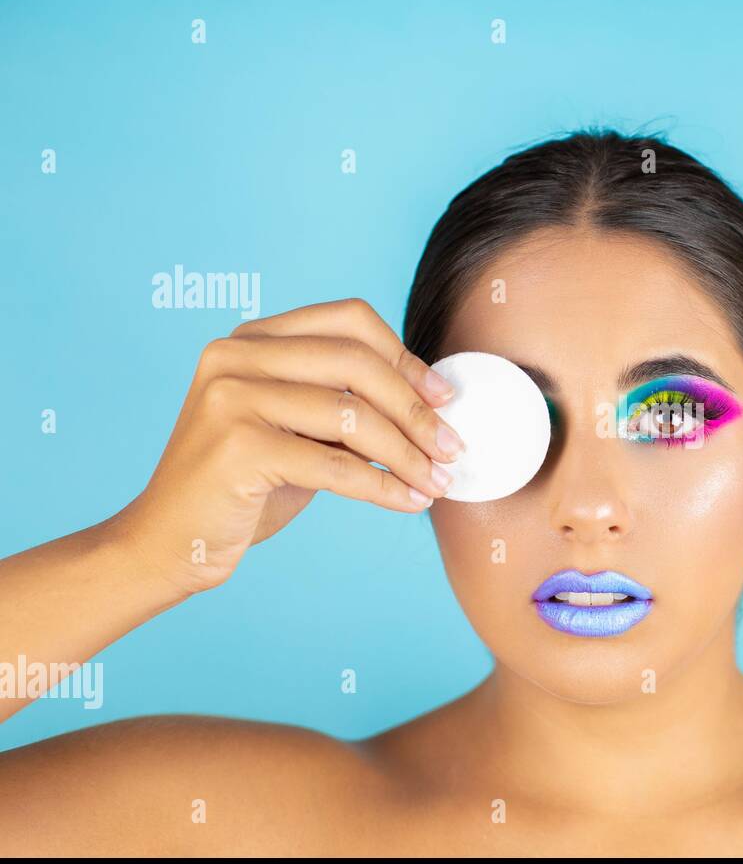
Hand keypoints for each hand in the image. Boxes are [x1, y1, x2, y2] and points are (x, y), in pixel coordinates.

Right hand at [109, 298, 462, 595]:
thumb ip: (345, 402)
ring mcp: (230, 397)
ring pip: (351, 415)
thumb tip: (435, 400)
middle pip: (357, 362)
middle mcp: (234, 355)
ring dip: (408, 453)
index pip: (349, 320)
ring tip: (438, 481)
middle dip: (416, 409)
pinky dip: (382, 487)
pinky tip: (409, 502)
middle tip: (452, 447)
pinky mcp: (236, 447)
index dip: (405, 357)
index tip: (445, 398)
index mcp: (251, 339)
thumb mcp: (298, 429)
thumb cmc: (243, 487)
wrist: (169, 542)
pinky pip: (335, 464)